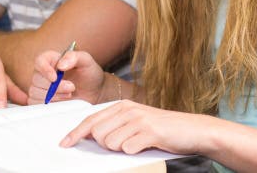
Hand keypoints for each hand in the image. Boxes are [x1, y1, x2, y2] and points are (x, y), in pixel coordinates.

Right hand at [27, 50, 106, 104]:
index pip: (39, 61)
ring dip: (53, 96)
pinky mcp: (42, 101)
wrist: (94, 92)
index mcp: (52, 60)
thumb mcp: (86, 61)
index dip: (44, 69)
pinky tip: (62, 103)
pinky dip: (49, 105)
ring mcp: (41, 88)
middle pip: (37, 80)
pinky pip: (36, 104)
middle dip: (55, 87)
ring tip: (69, 95)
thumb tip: (60, 65)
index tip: (55, 78)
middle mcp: (44, 73)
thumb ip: (74, 57)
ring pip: (35, 93)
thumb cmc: (89, 73)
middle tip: (72, 88)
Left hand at [61, 100, 211, 155]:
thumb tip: (91, 136)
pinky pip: (127, 148)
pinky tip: (145, 145)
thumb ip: (115, 125)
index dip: (75, 133)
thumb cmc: (162, 129)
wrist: (192, 130)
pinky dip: (134, 151)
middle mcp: (128, 109)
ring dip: (120, 148)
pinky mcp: (149, 131)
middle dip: (105, 144)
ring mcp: (138, 119)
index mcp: (122, 105)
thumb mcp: (136, 122)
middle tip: (125, 143)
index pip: (91, 119)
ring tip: (137, 143)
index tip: (64, 144)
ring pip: (110, 142)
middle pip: (97, 133)